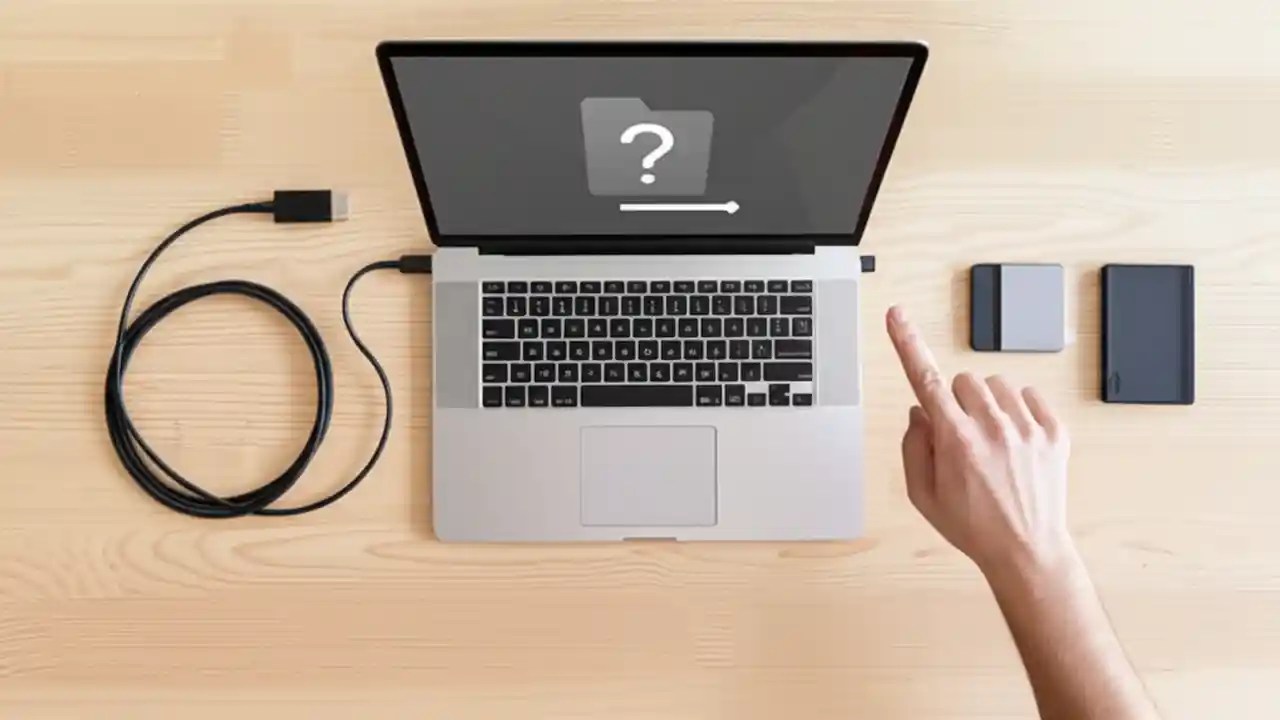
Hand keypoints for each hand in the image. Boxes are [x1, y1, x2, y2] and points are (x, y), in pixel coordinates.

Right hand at [886, 306, 1073, 578]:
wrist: (1027, 550)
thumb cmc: (972, 526)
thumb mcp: (923, 494)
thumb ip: (913, 446)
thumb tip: (919, 411)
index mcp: (956, 441)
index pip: (925, 380)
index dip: (907, 344)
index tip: (897, 316)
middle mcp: (993, 428)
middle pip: (963, 380)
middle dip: (956, 400)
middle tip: (960, 434)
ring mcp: (1027, 429)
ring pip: (997, 384)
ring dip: (987, 403)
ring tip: (991, 439)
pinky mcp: (1054, 433)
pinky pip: (1030, 396)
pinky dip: (1018, 410)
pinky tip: (1015, 440)